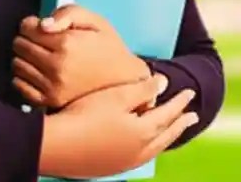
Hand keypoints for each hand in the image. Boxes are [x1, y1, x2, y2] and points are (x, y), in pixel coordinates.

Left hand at [12, 5, 149, 108]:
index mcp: (67, 45)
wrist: (126, 81)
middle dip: (27, 40)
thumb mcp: (95, 21)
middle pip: (18, 45)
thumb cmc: (108, 47)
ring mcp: (53, 87)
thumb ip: (67, 14)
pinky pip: (18, 85)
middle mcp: (57, 67)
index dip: (31, 25)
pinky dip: (23, 77)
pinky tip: (39, 73)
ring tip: (42, 58)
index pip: (26, 28)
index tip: (42, 29)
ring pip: (16, 64)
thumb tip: (41, 25)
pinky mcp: (50, 102)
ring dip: (24, 58)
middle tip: (42, 43)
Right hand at [40, 74, 198, 178]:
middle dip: (180, 123)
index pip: (168, 112)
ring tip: (173, 132)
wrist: (57, 145)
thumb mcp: (114, 96)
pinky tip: (145, 146)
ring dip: (168, 137)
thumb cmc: (85, 116)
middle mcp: (141, 149)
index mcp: (145, 130)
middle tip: (192, 116)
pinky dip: (151, 149)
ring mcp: (127, 161)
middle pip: (167, 134)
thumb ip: (141, 89)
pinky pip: (142, 158)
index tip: (190, 91)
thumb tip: (164, 82)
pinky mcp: (112, 167)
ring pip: (156, 148)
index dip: (179, 101)